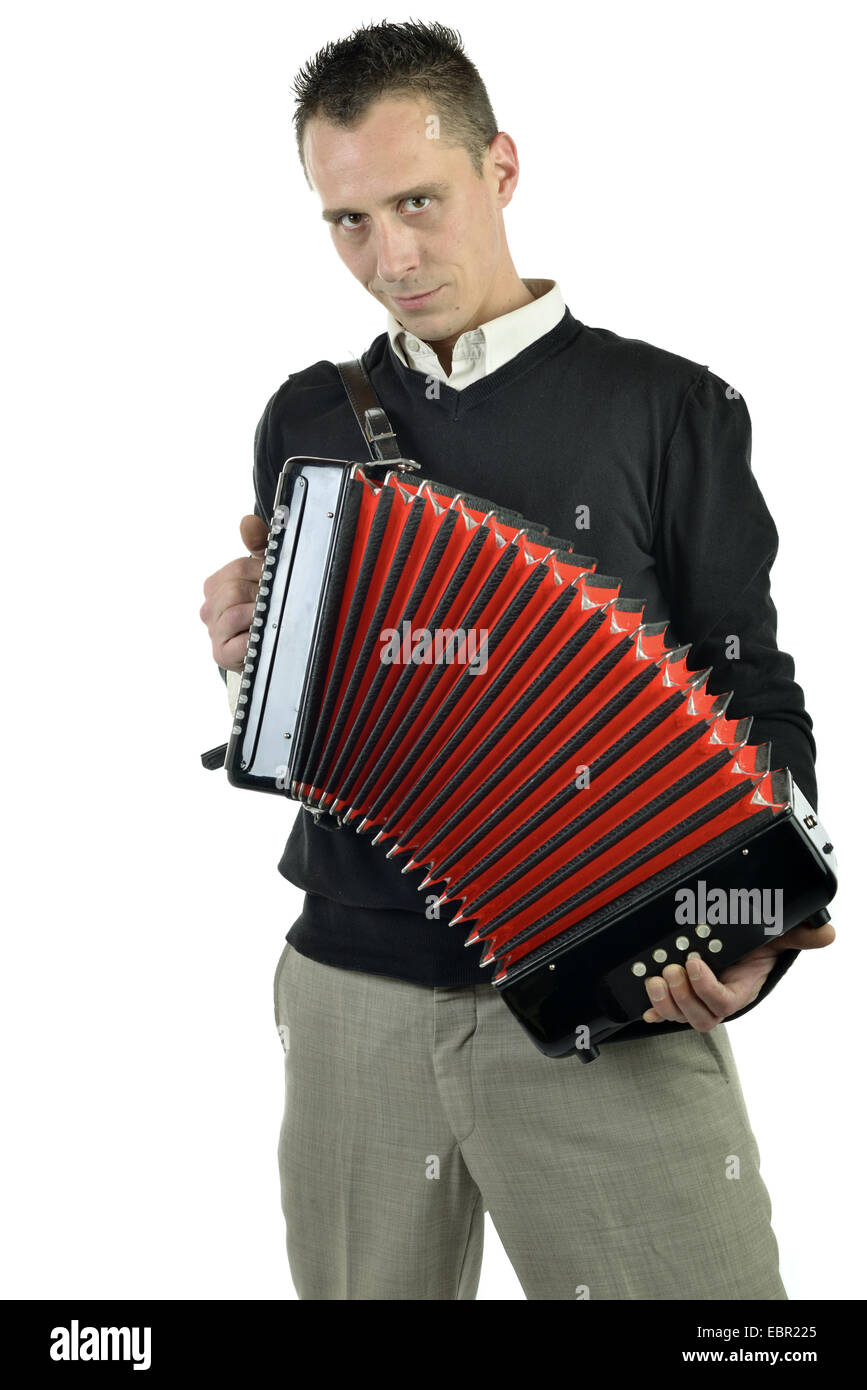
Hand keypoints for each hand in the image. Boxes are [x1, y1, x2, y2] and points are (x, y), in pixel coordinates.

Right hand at [199, 514, 268, 672]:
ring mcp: (214, 631)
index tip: (273, 580)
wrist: (262, 647)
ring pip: (235, 613)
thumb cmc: (260, 607)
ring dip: (257, 614)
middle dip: (260, 594)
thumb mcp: (262, 573)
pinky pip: (239, 642)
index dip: (261, 572)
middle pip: (234, 589)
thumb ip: (257, 544)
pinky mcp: (221, 654)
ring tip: (268, 618)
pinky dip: (254, 638)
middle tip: (273, 601)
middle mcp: (210, 607)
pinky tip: (262, 636)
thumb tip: (247, 522)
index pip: (238, 568)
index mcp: (216, 585)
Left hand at [642, 918, 835, 1031]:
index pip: (724, 1002)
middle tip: (672, 969)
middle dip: (682, 997)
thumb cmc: (756, 944)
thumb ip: (799, 937)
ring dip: (664, 1001)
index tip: (694, 961)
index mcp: (740, 990)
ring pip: (680, 1016)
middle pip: (700, 1016)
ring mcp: (698, 1001)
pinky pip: (665, 1013)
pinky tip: (644, 1007)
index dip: (706, 987)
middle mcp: (718, 1001)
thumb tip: (827, 935)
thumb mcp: (775, 935)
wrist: (741, 945)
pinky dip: (654, 1011)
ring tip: (654, 978)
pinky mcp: (680, 997)